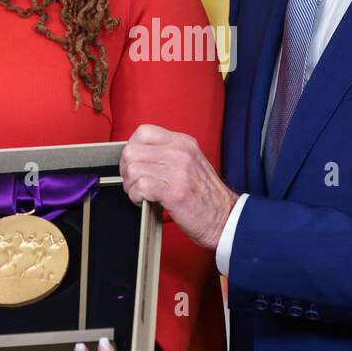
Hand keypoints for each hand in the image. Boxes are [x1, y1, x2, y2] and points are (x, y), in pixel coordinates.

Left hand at [119, 124, 236, 249]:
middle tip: (135, 183)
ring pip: (133, 169)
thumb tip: (137, 155)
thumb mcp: (190, 163)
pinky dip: (135, 196)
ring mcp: (178, 171)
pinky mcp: (174, 192)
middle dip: (126, 170)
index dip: (132, 148)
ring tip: (141, 194)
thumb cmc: (205, 196)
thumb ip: (167, 154)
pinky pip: (139, 186)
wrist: (225, 219)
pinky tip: (144, 201)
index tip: (135, 164)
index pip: (143, 132)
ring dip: (131, 186)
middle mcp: (181, 153)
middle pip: (132, 151)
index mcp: (184, 143)